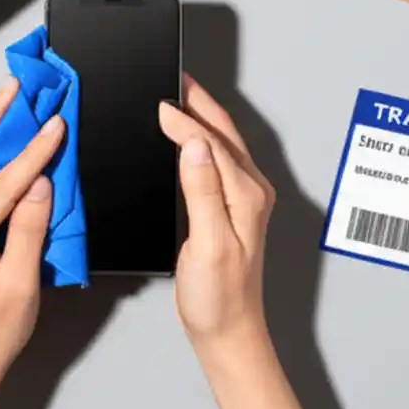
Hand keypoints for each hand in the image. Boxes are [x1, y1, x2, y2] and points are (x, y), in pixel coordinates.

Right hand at [159, 74, 275, 348]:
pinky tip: (186, 139)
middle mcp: (250, 191)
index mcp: (246, 195)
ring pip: (222, 143)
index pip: (210, 143)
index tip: (158, 103)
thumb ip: (203, 190)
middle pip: (223, 133)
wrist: (228, 330)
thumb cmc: (219, 297)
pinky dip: (201, 140)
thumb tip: (192, 144)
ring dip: (202, 116)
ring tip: (180, 96)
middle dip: (199, 102)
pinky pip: (218, 160)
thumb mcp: (209, 243)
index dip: (183, 119)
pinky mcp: (233, 208)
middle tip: (175, 77)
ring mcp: (244, 199)